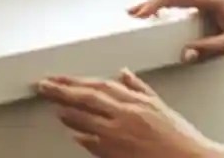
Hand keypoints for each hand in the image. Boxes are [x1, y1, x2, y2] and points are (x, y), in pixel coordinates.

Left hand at [35, 68, 223, 157]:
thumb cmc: (180, 137)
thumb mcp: (160, 105)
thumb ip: (139, 88)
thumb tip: (124, 73)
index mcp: (135, 101)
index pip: (97, 85)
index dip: (74, 80)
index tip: (57, 77)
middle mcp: (126, 116)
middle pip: (86, 98)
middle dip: (62, 91)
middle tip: (43, 86)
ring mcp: (120, 136)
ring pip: (86, 120)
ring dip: (68, 113)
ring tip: (54, 105)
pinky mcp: (118, 155)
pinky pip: (94, 145)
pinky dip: (82, 137)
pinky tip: (73, 133)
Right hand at [128, 0, 223, 62]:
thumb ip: (209, 49)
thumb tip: (186, 53)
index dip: (156, 2)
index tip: (141, 14)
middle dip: (152, 1)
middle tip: (133, 13)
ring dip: (163, 4)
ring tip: (145, 15)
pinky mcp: (219, 2)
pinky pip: (191, 1)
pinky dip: (176, 8)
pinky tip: (170, 17)